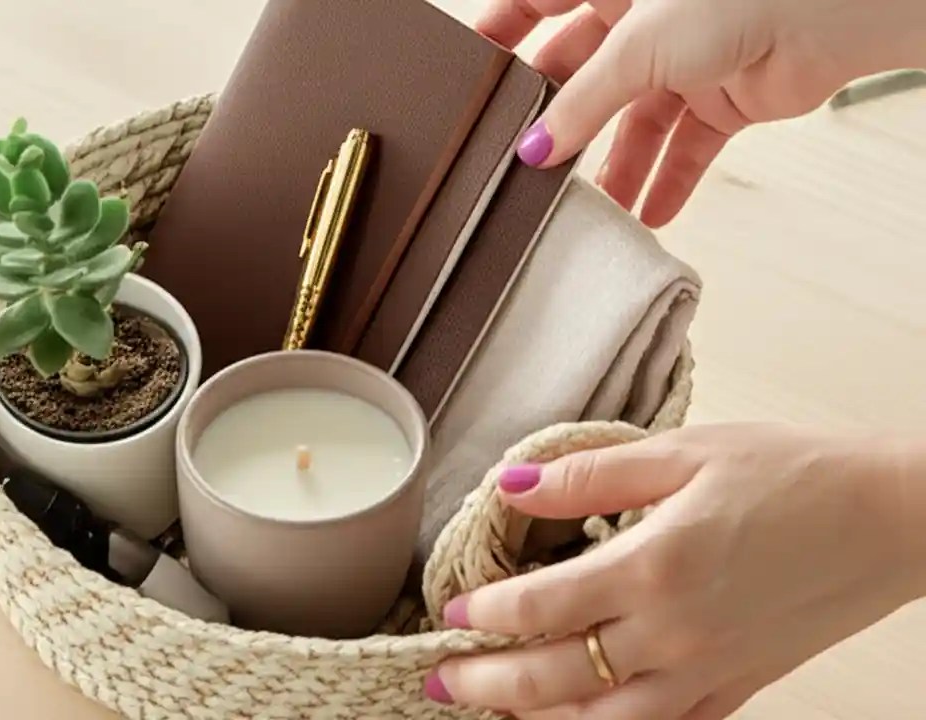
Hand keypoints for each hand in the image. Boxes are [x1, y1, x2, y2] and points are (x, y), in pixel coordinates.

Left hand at [425, 423, 925, 718]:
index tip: (454, 612)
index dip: (487, 614)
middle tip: (444, 681)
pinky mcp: (739, 686)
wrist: (891, 517)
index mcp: (653, 568)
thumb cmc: (792, 475)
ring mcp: (707, 669)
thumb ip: (590, 476)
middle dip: (490, 683)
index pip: (541, 607)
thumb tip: (511, 486)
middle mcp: (674, 632)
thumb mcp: (683, 453)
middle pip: (557, 677)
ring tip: (497, 711)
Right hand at [477, 0, 925, 226]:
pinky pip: (683, 148)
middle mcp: (639, 23)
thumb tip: (533, 152)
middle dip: (557, 125)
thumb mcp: (631, 51)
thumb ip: (578, 106)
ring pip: (631, 126)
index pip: (536, 6)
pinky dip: (668, 182)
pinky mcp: (719, 100)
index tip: (475, 79)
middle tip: (527, 168)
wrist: (824, 14)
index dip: (502, 36)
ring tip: (591, 213)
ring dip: (614, 170)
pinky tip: (649, 216)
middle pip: (579, 80)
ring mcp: (680, 62)